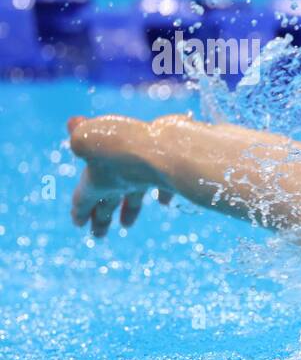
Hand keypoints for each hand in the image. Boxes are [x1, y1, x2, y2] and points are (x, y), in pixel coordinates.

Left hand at [67, 115, 175, 237]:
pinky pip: (163, 186)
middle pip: (107, 206)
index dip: (79, 211)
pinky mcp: (167, 171)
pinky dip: (162, 194)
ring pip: (134, 199)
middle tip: (97, 236)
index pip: (84, 200)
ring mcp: (145, 179)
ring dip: (129, 212)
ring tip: (126, 225)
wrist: (166, 150)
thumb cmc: (123, 144)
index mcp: (98, 182)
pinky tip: (164, 202)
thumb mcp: (87, 135)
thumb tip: (73, 123)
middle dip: (101, 220)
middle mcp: (121, 184)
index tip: (78, 224)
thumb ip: (78, 132)